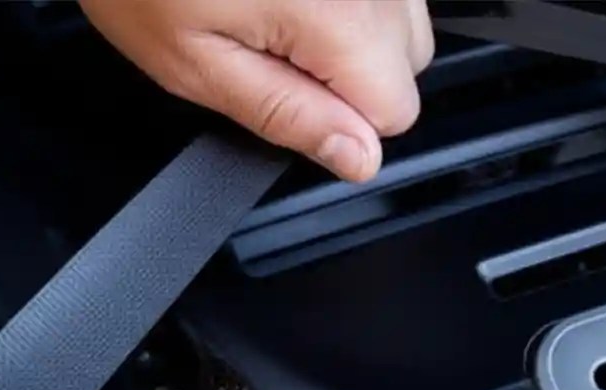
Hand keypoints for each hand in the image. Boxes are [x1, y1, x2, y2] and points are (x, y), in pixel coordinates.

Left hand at [79, 0, 433, 182]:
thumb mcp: (198, 66)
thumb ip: (287, 116)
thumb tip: (357, 158)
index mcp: (338, 15)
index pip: (395, 112)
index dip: (338, 121)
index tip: (282, 91)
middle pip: (407, 62)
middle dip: (347, 73)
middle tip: (265, 46)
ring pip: (398, 19)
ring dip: (345, 30)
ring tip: (266, 6)